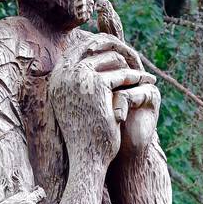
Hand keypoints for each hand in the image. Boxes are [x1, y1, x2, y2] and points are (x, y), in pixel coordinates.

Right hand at [49, 34, 154, 163]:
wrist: (86, 157)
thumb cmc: (83, 134)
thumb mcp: (75, 103)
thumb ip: (78, 81)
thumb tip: (91, 58)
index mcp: (56, 77)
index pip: (79, 48)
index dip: (100, 49)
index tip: (118, 55)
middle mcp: (63, 73)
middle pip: (95, 46)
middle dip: (115, 51)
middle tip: (132, 57)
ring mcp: (79, 77)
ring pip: (111, 58)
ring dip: (128, 65)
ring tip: (140, 72)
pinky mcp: (97, 85)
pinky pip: (122, 74)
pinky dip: (135, 78)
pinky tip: (146, 82)